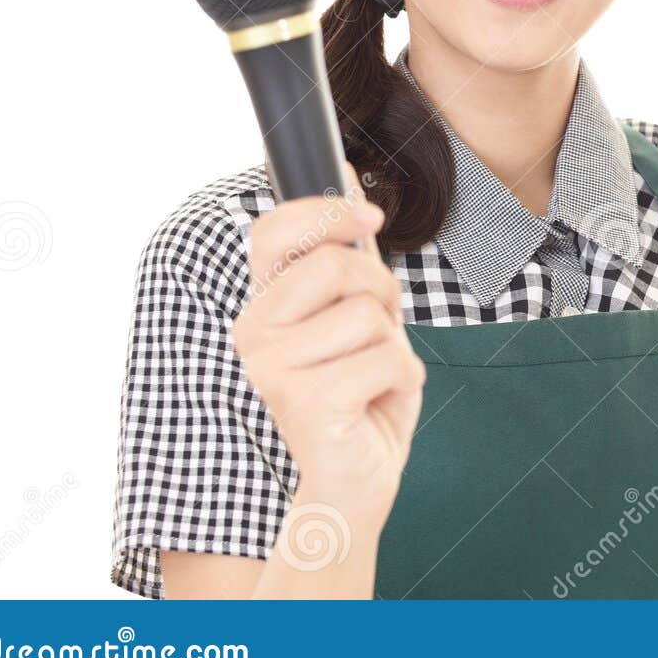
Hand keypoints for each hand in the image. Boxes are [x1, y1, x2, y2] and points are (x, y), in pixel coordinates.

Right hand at [233, 163, 424, 527]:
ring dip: (394, 345)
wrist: (354, 482)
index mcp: (262, 307)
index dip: (327, 211)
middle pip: (336, 265)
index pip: (275, 231)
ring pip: (370, 314)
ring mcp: (273, 369)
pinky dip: (404, 379)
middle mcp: (253, 333)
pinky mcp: (306, 402)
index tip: (370, 218)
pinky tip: (378, 402)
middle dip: (381, 292)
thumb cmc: (360, 398)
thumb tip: (347, 176)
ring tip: (372, 376)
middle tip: (377, 331)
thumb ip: (348, 255)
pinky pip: (389, 356)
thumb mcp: (358, 315)